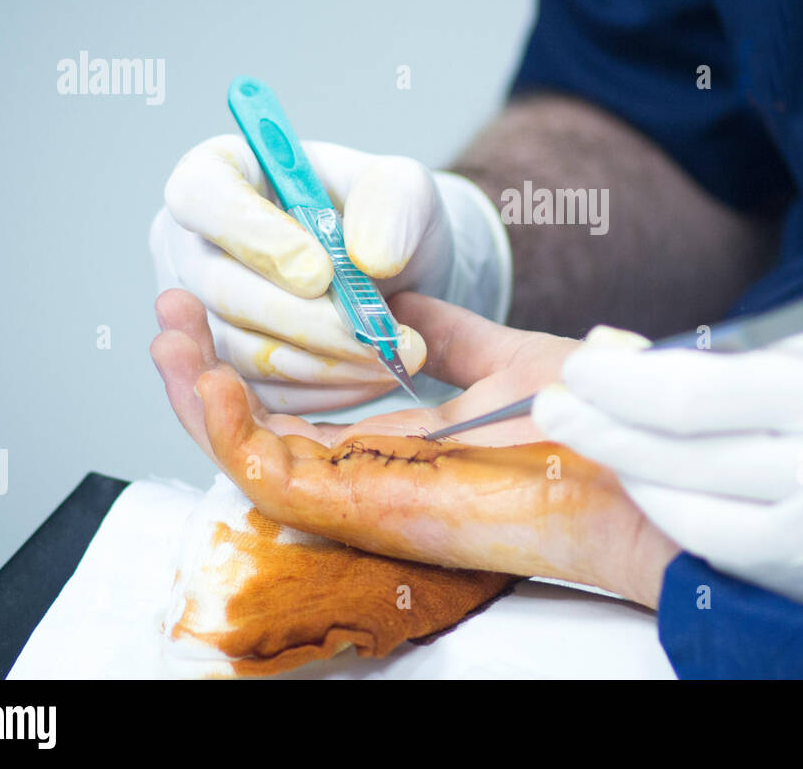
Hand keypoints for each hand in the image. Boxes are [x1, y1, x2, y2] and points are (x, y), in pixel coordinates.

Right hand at [149, 134, 510, 411]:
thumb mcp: (404, 187)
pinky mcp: (229, 368)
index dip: (254, 237)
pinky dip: (326, 390)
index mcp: (220, 171)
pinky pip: (265, 392)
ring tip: (392, 357)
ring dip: (324, 362)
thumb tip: (369, 257)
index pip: (201, 195)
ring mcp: (202, 312)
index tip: (320, 271)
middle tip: (376, 336)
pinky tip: (376, 377)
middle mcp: (193, 243)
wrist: (398, 273)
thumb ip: (392, 203)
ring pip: (243, 350)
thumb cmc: (383, 215)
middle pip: (221, 287)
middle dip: (306, 319)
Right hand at [150, 288, 678, 605]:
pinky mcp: (369, 507)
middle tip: (164, 308)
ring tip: (163, 331)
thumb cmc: (588, 419)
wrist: (639, 460)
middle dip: (196, 372)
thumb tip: (396, 293)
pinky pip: (275, 479)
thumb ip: (447, 331)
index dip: (246, 361)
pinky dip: (230, 429)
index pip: (297, 413)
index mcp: (398, 444)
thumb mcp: (505, 355)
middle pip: (256, 435)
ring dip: (194, 397)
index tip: (213, 300)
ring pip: (248, 459)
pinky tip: (210, 372)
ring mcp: (366, 495)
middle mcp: (371, 475)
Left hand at [533, 305, 802, 612]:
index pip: (695, 398)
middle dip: (606, 434)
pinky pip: (738, 557)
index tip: (576, 368)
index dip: (618, 386)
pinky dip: (690, 520)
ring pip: (698, 523)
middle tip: (556, 407)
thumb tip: (642, 369)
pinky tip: (662, 485)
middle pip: (685, 464)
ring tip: (602, 442)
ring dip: (637, 481)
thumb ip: (745, 358)